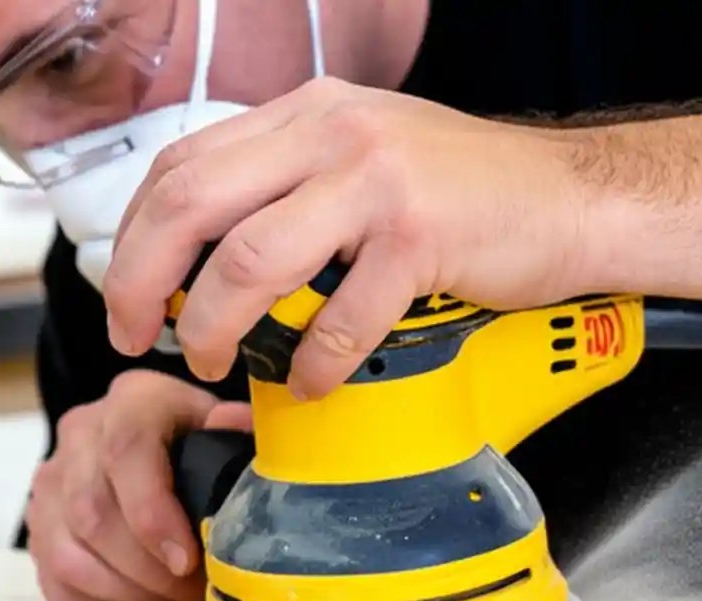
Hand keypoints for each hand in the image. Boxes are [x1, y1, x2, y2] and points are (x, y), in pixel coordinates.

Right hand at [25, 369, 251, 600]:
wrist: (166, 451)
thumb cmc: (203, 445)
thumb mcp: (229, 431)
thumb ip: (237, 431)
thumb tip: (234, 424)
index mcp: (134, 400)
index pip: (126, 448)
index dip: (152, 512)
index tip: (185, 559)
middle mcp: (82, 433)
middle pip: (93, 512)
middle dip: (149, 568)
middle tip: (193, 587)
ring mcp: (53, 482)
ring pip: (69, 554)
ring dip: (128, 589)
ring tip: (173, 594)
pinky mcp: (40, 527)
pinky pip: (59, 581)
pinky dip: (105, 600)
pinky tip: (144, 595)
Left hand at [102, 76, 600, 399]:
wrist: (573, 196)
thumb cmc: (466, 189)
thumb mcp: (363, 156)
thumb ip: (289, 184)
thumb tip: (206, 253)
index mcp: (307, 113)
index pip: (182, 165)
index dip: (136, 236)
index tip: (127, 291)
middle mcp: (333, 134)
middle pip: (191, 205)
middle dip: (142, 281)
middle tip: (136, 335)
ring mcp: (377, 182)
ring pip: (247, 260)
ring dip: (212, 326)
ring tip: (211, 360)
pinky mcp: (421, 239)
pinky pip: (340, 317)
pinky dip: (314, 365)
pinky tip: (313, 384)